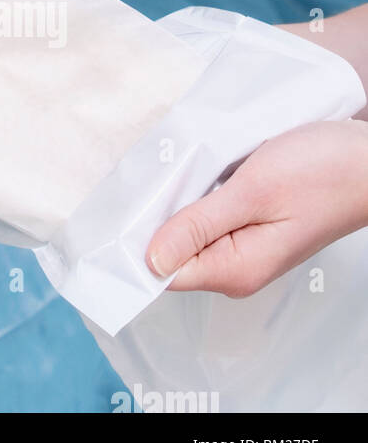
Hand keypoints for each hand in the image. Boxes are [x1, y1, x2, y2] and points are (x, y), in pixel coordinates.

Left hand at [146, 121, 367, 296]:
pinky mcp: (249, 223)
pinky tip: (195, 170)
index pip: (163, 273)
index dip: (136, 242)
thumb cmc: (323, 173)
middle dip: (154, 216)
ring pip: (186, 229)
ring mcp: (244, 244)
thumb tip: (151, 259)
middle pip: (170, 249)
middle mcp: (238, 266)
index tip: (118, 211)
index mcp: (236, 269)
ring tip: (175, 169)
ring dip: (176, 200)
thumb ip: (200, 226)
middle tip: (149, 177)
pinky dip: (195, 192)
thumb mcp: (253, 193)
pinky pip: (205, 214)